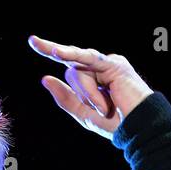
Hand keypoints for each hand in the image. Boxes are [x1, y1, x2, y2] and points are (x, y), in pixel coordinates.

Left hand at [27, 35, 153, 140]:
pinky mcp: (112, 62)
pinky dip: (74, 60)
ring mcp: (107, 63)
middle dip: (82, 94)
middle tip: (99, 108)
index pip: (70, 67)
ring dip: (88, 94)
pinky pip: (87, 61)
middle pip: (73, 71)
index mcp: (95, 78)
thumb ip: (65, 97)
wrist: (137, 128)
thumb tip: (45, 78)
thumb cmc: (115, 124)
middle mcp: (100, 67)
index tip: (33, 41)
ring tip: (105, 107)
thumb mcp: (83, 113)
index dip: (50, 50)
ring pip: (78, 70)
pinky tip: (55, 52)